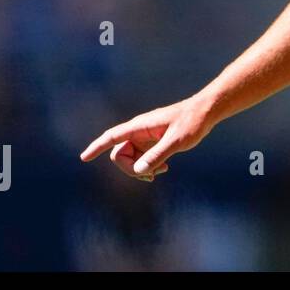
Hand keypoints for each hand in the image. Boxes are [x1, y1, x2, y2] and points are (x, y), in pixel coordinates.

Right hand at [80, 96, 214, 180]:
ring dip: (140, 170)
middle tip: (150, 176)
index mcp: (140, 126)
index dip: (97, 147)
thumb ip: (158, 155)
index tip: (84, 158)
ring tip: (161, 172)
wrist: (205, 112)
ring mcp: (145, 137)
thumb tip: (139, 170)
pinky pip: (141, 158)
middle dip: (130, 169)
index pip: (112, 137)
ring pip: (131, 158)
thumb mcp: (177, 141)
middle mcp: (139, 131)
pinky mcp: (153, 142)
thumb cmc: (192, 122)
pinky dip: (148, 166)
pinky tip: (163, 169)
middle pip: (120, 154)